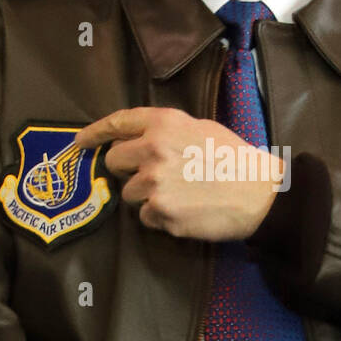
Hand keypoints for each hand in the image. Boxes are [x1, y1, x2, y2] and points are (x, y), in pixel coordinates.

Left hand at [74, 107, 284, 239]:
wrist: (260, 193)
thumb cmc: (233, 159)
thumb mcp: (198, 128)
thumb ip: (163, 131)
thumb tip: (131, 141)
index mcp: (164, 123)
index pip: (116, 124)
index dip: (94, 134)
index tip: (79, 143)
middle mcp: (153, 149)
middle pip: (114, 162)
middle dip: (127, 170)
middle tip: (155, 175)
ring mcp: (154, 182)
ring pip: (128, 193)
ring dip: (146, 196)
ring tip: (179, 193)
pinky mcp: (160, 211)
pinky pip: (145, 216)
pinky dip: (160, 216)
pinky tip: (185, 210)